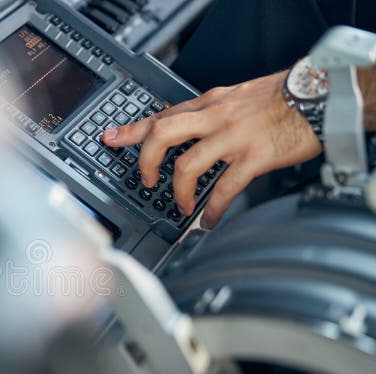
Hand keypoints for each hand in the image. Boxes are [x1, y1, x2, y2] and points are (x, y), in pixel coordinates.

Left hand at [101, 71, 321, 227]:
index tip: (110, 139)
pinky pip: (225, 188)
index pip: (161, 116)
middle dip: (145, 160)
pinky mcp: (254, 157)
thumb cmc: (280, 98)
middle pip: (162, 134)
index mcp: (209, 103)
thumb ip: (209, 113)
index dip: (131, 129)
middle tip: (145, 181)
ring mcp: (233, 137)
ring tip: (182, 206)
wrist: (321, 95)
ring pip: (188, 165)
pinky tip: (209, 221)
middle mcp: (215, 117)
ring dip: (179, 192)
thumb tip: (186, 128)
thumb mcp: (235, 96)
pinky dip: (213, 210)